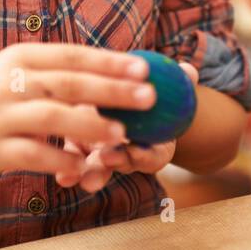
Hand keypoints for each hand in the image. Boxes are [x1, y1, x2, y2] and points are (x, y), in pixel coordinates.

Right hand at [0, 43, 154, 176]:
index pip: (72, 56)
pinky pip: (31, 154)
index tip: (144, 67)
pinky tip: (84, 165)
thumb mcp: (18, 69)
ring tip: (122, 134)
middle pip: (68, 84)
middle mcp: (12, 83)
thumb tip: (115, 68)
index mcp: (22, 59)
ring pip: (51, 117)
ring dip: (89, 125)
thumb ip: (59, 70)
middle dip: (111, 90)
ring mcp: (1, 116)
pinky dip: (58, 159)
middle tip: (148, 97)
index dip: (109, 62)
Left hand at [57, 62, 198, 191]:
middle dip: (111, 167)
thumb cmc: (154, 96)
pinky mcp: (79, 148)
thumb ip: (180, 81)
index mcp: (151, 146)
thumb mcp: (169, 89)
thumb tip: (189, 69)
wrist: (133, 102)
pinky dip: (68, 171)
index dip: (144, 154)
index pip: (152, 156)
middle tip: (103, 160)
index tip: (135, 150)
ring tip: (73, 180)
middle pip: (121, 166)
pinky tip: (61, 177)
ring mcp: (102, 155)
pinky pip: (74, 162)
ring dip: (88, 175)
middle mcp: (127, 156)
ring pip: (97, 170)